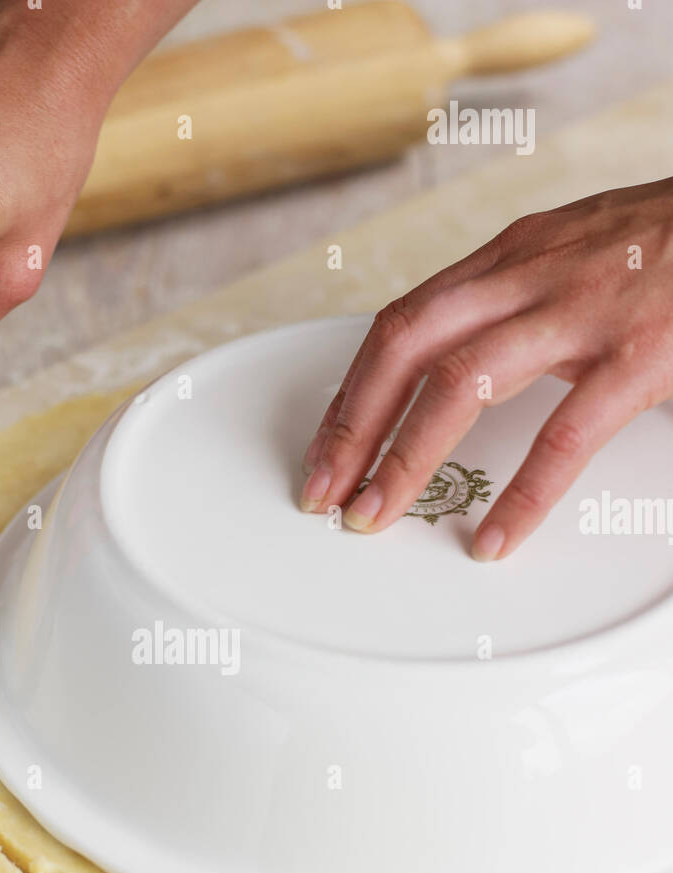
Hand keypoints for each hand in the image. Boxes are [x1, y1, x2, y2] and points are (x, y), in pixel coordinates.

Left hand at [301, 179, 672, 559]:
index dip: (350, 393)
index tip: (322, 451)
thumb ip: (504, 306)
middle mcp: (528, 276)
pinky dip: (524, 494)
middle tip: (323, 494)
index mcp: (508, 258)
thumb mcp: (566, 259)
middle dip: (352, 427)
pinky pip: (565, 435)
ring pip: (460, 383)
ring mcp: (580, 313)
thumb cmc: (662, 247)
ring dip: (406, 457)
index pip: (400, 325)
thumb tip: (440, 371)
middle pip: (405, 348)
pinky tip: (495, 537)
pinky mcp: (638, 355)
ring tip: (375, 517)